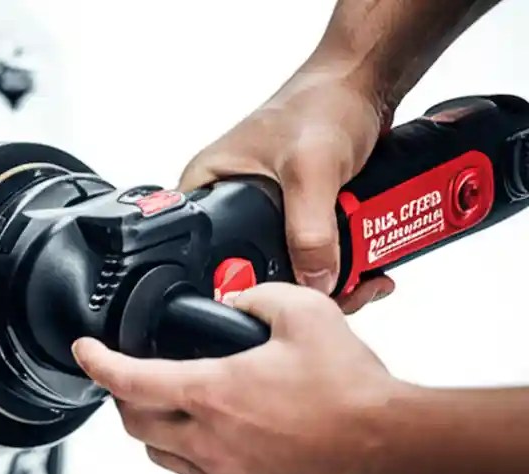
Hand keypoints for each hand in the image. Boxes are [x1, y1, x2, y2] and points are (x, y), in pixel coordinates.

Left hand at [72, 283, 407, 473]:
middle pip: (133, 421)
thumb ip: (257, 296)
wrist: (391, 450)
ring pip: (159, 452)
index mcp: (211, 393)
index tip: (85, 351)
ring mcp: (224, 472)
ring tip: (166, 402)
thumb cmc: (353, 391)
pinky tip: (206, 432)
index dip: (96, 362)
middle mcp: (208, 439)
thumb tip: (236, 298)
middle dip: (121, 395)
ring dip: (151, 425)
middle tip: (128, 374)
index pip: (128, 379)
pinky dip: (184, 451)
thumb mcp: (305, 314)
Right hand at [178, 69, 395, 313]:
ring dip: (324, 279)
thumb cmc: (322, 101)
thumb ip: (310, 229)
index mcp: (209, 186)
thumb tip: (313, 280)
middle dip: (294, 285)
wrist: (366, 83)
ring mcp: (267, 209)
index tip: (273, 294)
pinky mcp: (299, 213)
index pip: (203, 252)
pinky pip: (310, 254)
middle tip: (329, 286)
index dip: (234, 279)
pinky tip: (362, 266)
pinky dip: (337, 266)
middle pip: (251, 268)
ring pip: (286, 266)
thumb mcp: (311, 169)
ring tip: (356, 278)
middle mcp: (232, 200)